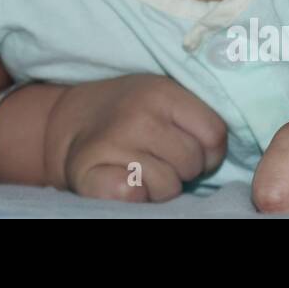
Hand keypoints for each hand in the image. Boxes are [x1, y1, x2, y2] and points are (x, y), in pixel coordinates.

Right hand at [43, 74, 226, 201]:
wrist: (68, 122)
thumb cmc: (128, 113)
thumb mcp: (162, 96)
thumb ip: (195, 116)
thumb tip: (220, 150)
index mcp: (161, 92)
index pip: (215, 134)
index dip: (207, 149)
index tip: (186, 145)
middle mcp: (138, 116)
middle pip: (193, 163)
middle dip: (184, 167)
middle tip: (159, 156)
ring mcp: (113, 145)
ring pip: (169, 186)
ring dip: (161, 185)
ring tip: (142, 168)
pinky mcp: (91, 174)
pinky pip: (132, 194)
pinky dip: (134, 195)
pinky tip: (125, 182)